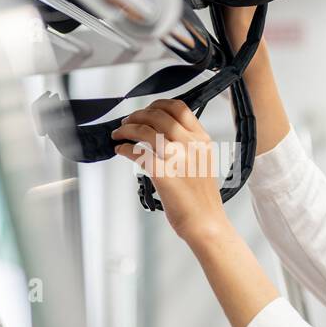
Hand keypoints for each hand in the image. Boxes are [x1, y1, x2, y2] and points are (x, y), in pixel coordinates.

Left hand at [111, 99, 230, 244]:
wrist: (206, 222)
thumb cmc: (203, 197)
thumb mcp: (203, 161)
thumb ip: (189, 145)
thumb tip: (165, 134)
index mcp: (202, 139)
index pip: (179, 108)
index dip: (158, 105)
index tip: (146, 110)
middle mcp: (190, 144)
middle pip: (158, 115)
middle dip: (137, 115)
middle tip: (127, 122)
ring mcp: (176, 158)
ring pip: (145, 130)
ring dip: (127, 129)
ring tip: (119, 134)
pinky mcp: (162, 173)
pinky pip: (137, 153)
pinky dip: (125, 148)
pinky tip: (120, 150)